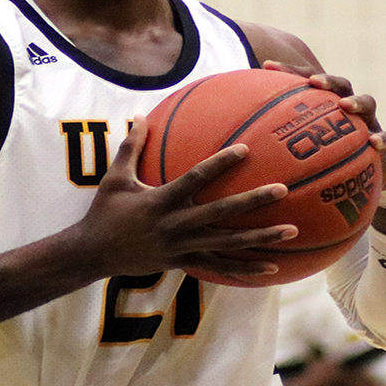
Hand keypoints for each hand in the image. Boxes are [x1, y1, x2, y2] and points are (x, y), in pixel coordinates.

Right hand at [68, 118, 297, 282]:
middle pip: (221, 214)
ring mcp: (183, 248)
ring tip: (292, 231)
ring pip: (229, 245)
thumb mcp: (114, 178)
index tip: (245, 149)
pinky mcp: (185, 264)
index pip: (196, 179)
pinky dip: (247, 270)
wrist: (93, 255)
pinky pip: (220, 269)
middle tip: (282, 190)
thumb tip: (139, 114)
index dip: (221, 164)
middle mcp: (176, 225)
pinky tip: (273, 270)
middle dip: (253, 202)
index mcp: (161, 201)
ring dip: (261, 239)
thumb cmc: (105, 212)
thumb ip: (131, 146)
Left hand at [260, 61, 385, 188]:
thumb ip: (279, 138)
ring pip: (368, 103)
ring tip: (347, 106)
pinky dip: (382, 138)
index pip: (308, 79)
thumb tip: (236, 138)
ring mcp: (368, 122)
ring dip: (358, 102)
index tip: (266, 66)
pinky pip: (385, 137)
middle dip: (327, 81)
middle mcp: (348, 106)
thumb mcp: (307, 146)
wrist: (371, 170)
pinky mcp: (382, 143)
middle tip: (313, 82)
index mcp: (327, 102)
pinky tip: (374, 143)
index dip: (289, 70)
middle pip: (340, 84)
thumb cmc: (332, 153)